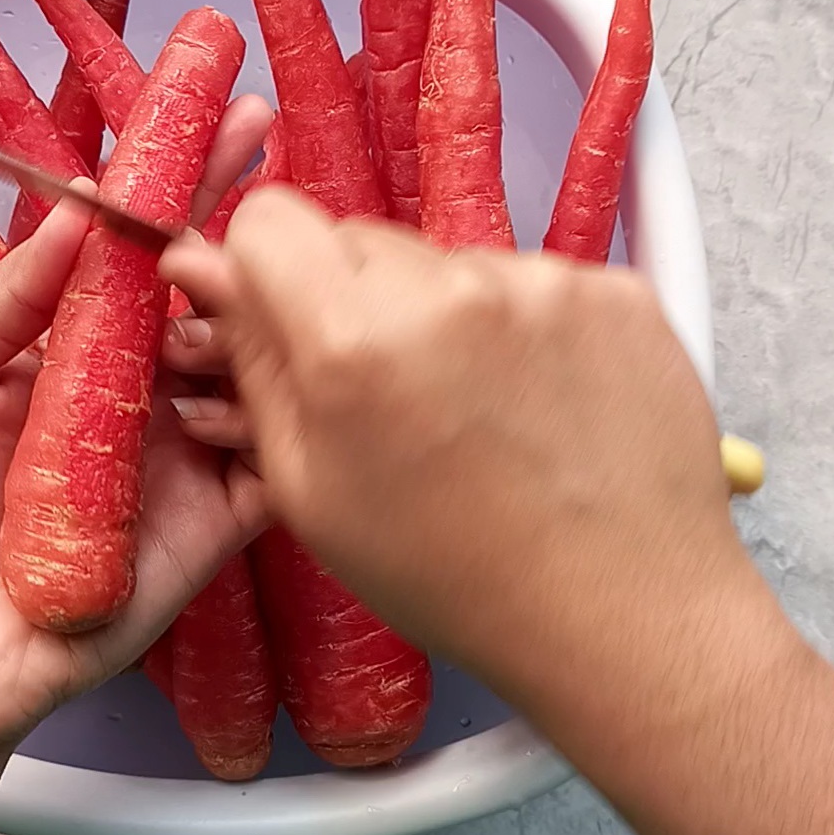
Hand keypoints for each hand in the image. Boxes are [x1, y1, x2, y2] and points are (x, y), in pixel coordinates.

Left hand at [0, 98, 272, 759]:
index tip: (226, 118)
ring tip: (233, 289)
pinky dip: (280, 419)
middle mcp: (129, 391)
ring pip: (250, 367)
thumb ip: (7, 292)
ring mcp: (178, 454)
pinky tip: (269, 383)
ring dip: (253, 316)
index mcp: (62, 345)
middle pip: (205, 294)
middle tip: (268, 162)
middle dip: (243, 225)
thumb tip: (76, 201)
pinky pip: (271, 463)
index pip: (136, 248)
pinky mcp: (213, 523)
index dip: (181, 182)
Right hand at [159, 188, 787, 711]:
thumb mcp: (311, 493)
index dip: (266, 272)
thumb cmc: (457, 574)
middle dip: (358, 302)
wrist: (625, 613)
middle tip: (393, 395)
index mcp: (354, 342)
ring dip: (444, 317)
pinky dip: (524, 328)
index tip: (291, 322)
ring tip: (480, 414)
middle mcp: (449, 288)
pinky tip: (540, 405)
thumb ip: (254, 364)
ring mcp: (543, 281)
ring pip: (449, 262)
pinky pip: (532, 280)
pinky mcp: (614, 287)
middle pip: (361, 240)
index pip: (268, 221)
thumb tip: (208, 271)